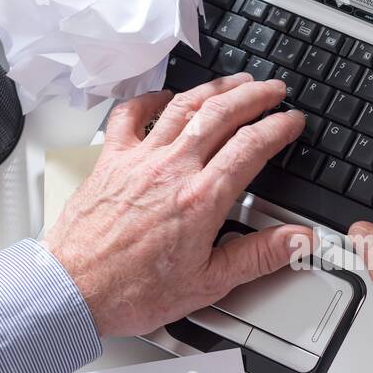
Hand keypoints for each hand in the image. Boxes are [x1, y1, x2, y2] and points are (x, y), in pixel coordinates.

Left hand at [43, 73, 310, 336]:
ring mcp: (138, 160)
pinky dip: (150, 99)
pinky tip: (163, 96)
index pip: (251, 146)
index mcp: (200, 199)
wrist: (73, 290)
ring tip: (234, 82)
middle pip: (221, 113)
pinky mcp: (110, 160)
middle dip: (254, 95)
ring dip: (213, 88)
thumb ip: (259, 256)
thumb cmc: (133, 291)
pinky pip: (130, 115)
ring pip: (182, 106)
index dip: (278, 127)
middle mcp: (170, 169)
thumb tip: (299, 241)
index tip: (291, 121)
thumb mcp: (209, 282)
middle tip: (273, 90)